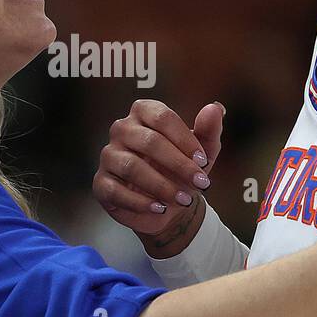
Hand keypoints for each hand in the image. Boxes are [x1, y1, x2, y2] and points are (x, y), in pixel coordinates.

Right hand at [93, 99, 225, 244]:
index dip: (185, 139)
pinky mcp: (101, 183)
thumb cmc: (181, 170)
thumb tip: (216, 108)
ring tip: (183, 199)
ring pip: (132, 167)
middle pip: (149, 141)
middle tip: (201, 184)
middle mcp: (122, 129)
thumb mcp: (201, 152)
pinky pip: (116, 191)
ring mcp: (109, 156)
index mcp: (144, 113)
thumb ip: (209, 130)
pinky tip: (160, 208)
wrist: (166, 204)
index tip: (203, 160)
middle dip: (179, 165)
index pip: (162, 117)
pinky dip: (140, 202)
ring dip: (162, 186)